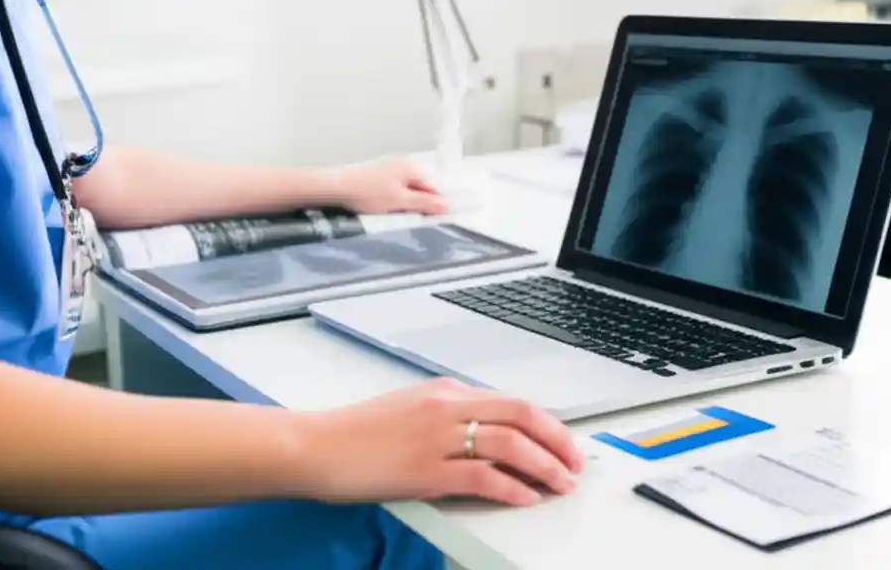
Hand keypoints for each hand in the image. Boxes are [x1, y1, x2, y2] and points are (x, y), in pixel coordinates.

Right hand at [297, 378, 583, 506]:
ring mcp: (437, 438)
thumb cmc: (354, 433)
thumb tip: (483, 434)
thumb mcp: (407, 409)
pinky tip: (524, 498)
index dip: (545, 423)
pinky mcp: (426, 471)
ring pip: (510, 443)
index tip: (561, 442)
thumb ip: (446, 417)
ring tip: (560, 483)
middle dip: (557, 440)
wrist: (315, 446)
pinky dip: (511, 487)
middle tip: (574, 462)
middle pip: (521, 415)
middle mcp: (446, 408)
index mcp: (444, 392)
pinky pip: (483, 477)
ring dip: (544, 465)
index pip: (510, 401)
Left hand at [327, 159, 448, 215]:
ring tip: (396, 214)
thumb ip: (424, 203)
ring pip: (407, 191)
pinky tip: (385, 209)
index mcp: (411, 168)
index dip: (434, 205)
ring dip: (406, 204)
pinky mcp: (378, 176)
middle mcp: (403, 164)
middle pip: (421, 189)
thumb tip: (447, 205)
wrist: (337, 187)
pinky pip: (395, 190)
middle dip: (419, 204)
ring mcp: (390, 169)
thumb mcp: (400, 201)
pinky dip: (394, 200)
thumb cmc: (369, 194)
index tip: (432, 220)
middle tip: (411, 218)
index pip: (433, 188)